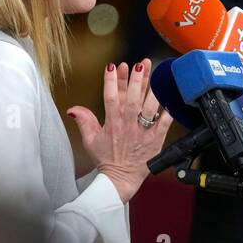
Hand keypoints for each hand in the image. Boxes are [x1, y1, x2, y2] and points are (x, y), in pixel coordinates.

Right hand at [66, 60, 172, 203]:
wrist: (120, 179)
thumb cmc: (106, 159)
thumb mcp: (90, 140)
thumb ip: (84, 121)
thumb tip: (73, 108)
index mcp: (112, 124)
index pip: (110, 98)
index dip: (111, 81)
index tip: (112, 66)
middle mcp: (128, 125)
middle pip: (132, 98)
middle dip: (136, 79)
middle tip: (140, 63)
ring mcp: (143, 132)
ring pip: (149, 107)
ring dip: (151, 89)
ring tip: (155, 73)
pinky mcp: (156, 140)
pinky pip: (164, 123)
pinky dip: (168, 111)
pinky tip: (170, 98)